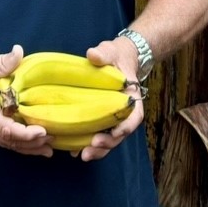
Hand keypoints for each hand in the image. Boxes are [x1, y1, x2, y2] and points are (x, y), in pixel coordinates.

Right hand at [0, 43, 52, 156]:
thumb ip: (3, 61)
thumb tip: (20, 51)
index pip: (6, 129)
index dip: (25, 133)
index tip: (42, 131)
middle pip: (10, 141)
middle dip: (32, 144)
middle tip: (53, 143)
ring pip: (7, 143)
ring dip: (27, 148)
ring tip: (47, 150)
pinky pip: (3, 139)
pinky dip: (18, 143)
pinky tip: (30, 143)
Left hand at [74, 38, 144, 162]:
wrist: (115, 58)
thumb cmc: (115, 55)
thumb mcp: (110, 51)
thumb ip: (103, 53)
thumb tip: (92, 54)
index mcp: (132, 98)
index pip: (134, 117)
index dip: (125, 127)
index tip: (115, 132)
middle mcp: (125, 112)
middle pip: (120, 134)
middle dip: (107, 144)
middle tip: (90, 150)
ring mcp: (113, 118)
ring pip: (109, 139)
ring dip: (97, 150)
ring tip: (82, 156)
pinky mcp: (101, 120)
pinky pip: (97, 134)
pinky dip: (87, 144)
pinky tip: (73, 151)